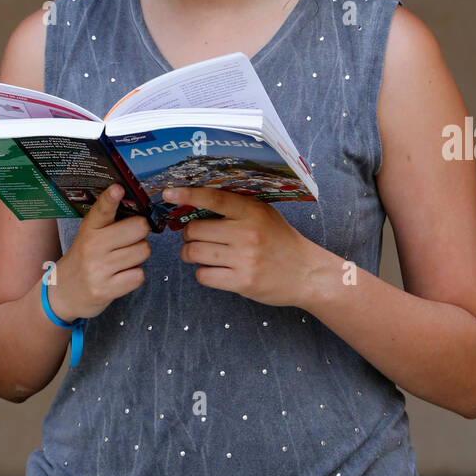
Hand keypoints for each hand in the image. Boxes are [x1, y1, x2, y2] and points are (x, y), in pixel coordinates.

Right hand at [48, 185, 151, 320]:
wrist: (62, 292)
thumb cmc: (84, 258)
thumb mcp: (89, 234)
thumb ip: (110, 221)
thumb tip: (140, 209)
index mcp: (90, 228)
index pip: (102, 209)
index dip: (111, 198)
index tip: (117, 188)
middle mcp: (93, 246)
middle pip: (138, 228)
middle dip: (141, 232)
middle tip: (131, 238)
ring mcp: (98, 269)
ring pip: (143, 251)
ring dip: (139, 254)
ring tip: (124, 258)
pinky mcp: (105, 290)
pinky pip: (139, 275)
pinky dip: (134, 275)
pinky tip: (121, 275)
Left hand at [165, 185, 320, 307]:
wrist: (307, 273)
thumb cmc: (280, 241)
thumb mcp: (264, 215)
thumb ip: (236, 208)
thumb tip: (195, 201)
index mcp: (252, 211)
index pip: (213, 199)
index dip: (187, 194)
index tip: (168, 193)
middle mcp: (247, 233)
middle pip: (195, 230)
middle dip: (188, 235)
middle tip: (194, 238)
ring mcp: (244, 259)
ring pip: (194, 253)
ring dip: (190, 254)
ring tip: (199, 254)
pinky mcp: (242, 282)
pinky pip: (204, 276)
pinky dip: (203, 273)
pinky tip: (213, 270)